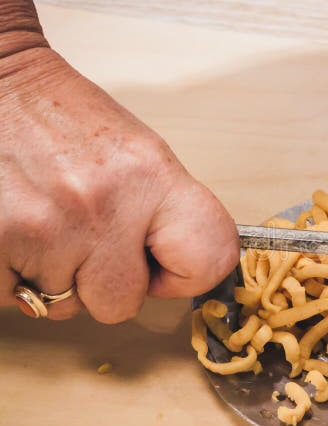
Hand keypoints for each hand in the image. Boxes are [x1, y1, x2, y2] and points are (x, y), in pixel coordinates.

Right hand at [0, 45, 239, 322]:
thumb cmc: (61, 119)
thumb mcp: (136, 153)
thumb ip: (162, 212)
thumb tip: (176, 272)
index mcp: (151, 175)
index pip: (209, 259)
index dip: (186, 276)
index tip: (162, 263)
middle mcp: (103, 203)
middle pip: (121, 304)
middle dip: (102, 282)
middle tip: (83, 235)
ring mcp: (44, 228)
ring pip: (62, 306)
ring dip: (52, 275)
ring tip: (41, 220)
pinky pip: (13, 299)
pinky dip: (10, 275)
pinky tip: (11, 228)